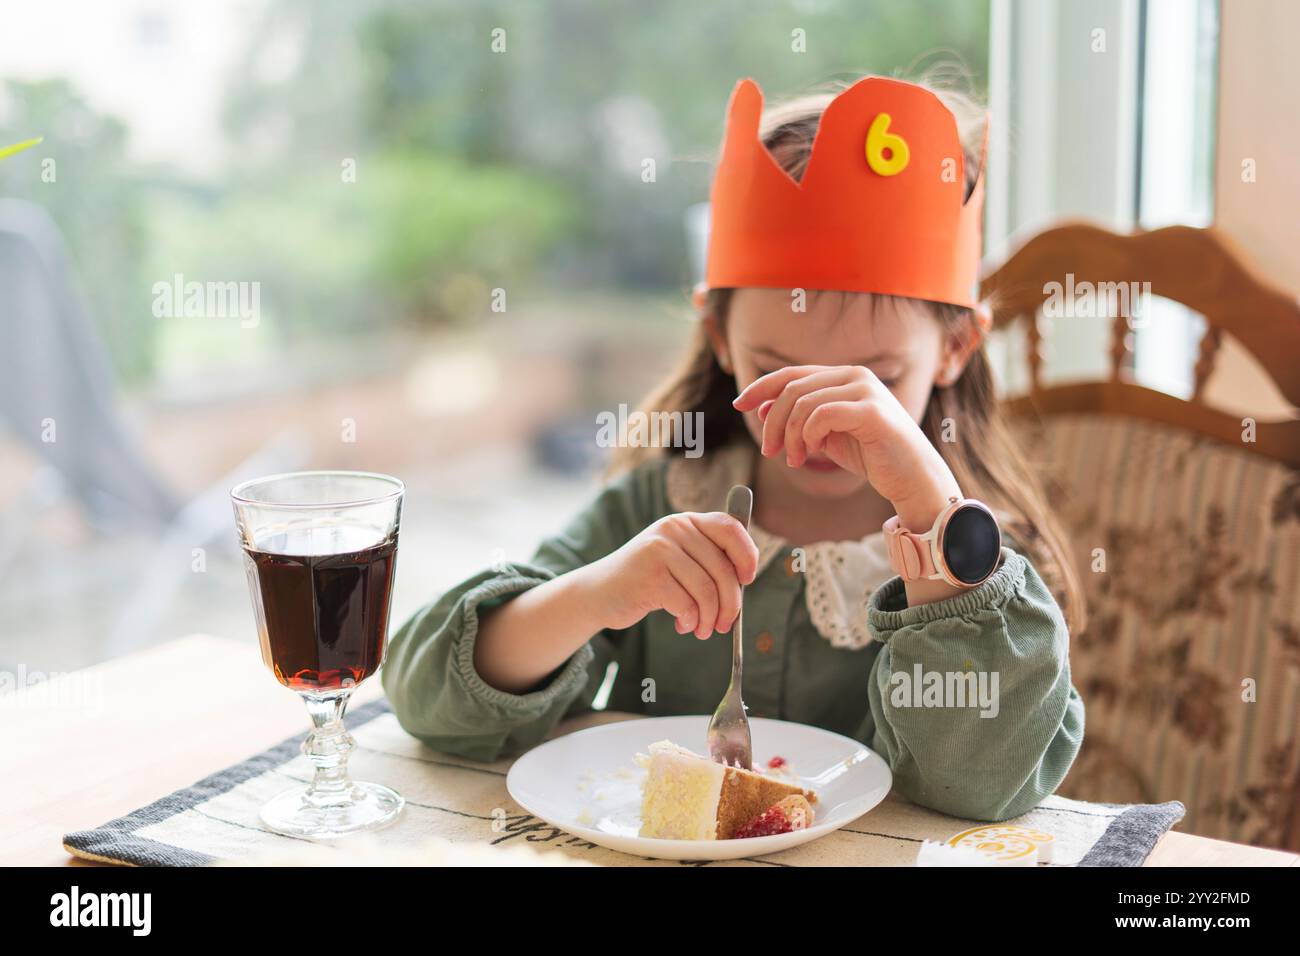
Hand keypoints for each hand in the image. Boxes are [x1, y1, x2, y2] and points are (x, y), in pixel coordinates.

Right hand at [582, 512, 758, 639]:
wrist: (599, 593)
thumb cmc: (647, 580)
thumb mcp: (677, 559)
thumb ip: (707, 561)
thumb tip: (744, 584)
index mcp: (686, 522)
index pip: (730, 527)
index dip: (747, 554)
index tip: (747, 580)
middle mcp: (673, 529)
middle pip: (723, 569)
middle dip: (730, 604)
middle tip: (725, 625)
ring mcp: (659, 550)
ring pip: (707, 591)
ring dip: (709, 618)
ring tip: (702, 629)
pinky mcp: (650, 576)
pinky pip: (687, 605)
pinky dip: (690, 621)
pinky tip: (682, 625)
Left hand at [733, 365, 960, 528]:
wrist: (912, 477)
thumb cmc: (872, 455)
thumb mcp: (826, 435)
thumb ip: (800, 419)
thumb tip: (761, 406)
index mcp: (844, 376)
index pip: (791, 373)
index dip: (761, 386)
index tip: (739, 405)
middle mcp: (855, 375)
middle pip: (792, 388)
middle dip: (772, 422)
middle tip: (769, 452)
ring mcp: (866, 390)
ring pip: (803, 403)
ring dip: (789, 436)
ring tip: (793, 459)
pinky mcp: (872, 411)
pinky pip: (822, 415)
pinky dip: (808, 436)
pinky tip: (813, 454)